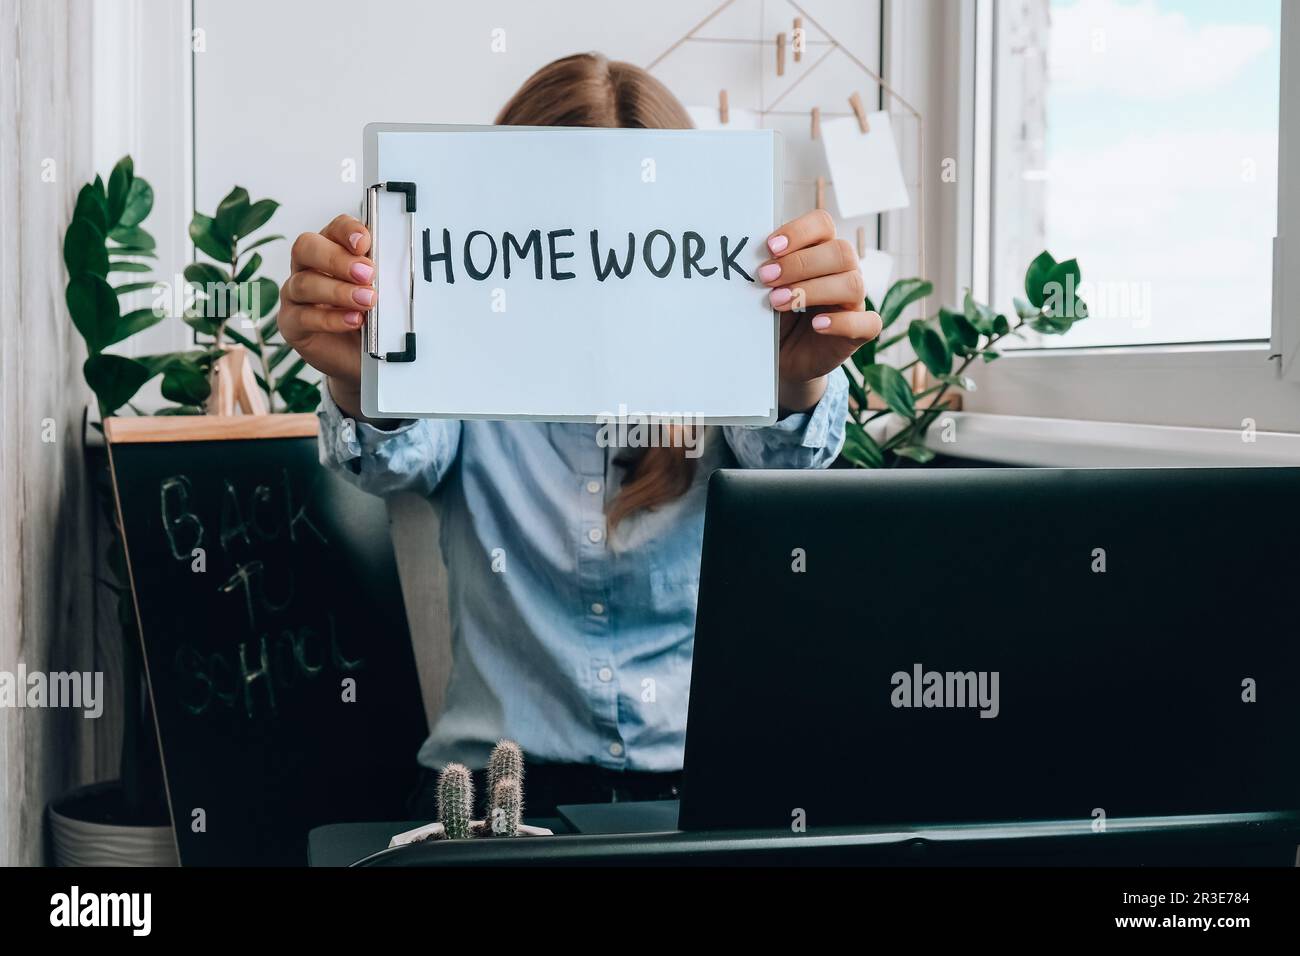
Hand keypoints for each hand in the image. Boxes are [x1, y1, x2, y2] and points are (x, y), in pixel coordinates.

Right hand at [278, 215, 375, 418]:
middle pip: (307, 247)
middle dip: (337, 259)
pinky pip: (303, 317)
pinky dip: (330, 319)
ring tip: (367, 301)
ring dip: (338, 291)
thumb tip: (393, 266)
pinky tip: (353, 321)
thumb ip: (381, 277)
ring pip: (304, 283)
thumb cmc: (371, 319)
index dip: (347, 231)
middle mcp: (308, 267)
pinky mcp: (291, 323)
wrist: (362, 359)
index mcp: (332, 250)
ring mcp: (296, 295)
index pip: (334, 229)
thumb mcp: (381, 294)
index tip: (365, 243)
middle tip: (367, 274)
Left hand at [758, 210, 881, 412]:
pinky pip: (868, 323)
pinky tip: (817, 325)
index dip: (799, 232)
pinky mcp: (860, 332)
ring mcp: (855, 301)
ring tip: (778, 302)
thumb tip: (745, 256)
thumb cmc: (774, 315)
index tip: (770, 247)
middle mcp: (844, 271)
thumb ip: (765, 271)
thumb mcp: (765, 290)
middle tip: (766, 278)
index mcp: (822, 250)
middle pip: (840, 252)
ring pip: (853, 284)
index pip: (823, 224)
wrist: (782, 356)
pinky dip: (842, 322)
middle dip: (800, 264)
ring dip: (813, 290)